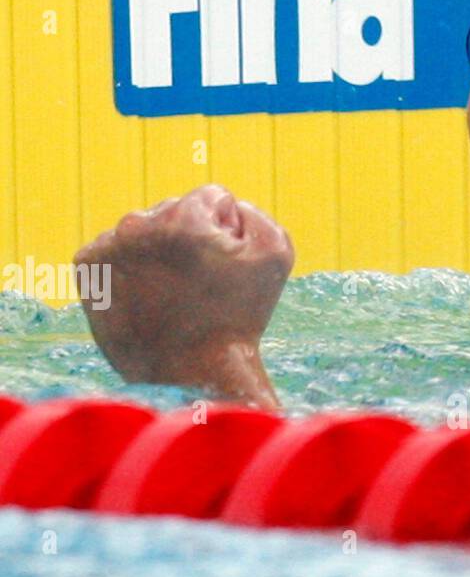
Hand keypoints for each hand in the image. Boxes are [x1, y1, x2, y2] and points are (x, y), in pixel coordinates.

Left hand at [74, 185, 293, 406]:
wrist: (196, 375)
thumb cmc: (239, 319)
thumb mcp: (274, 255)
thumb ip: (252, 212)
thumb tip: (225, 207)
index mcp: (184, 217)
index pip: (211, 201)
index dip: (227, 237)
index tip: (225, 272)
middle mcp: (139, 225)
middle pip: (173, 215)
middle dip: (189, 244)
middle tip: (200, 289)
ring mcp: (109, 249)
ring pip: (141, 234)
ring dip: (157, 255)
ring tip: (173, 297)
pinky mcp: (88, 272)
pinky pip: (111, 253)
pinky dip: (127, 270)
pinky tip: (145, 297)